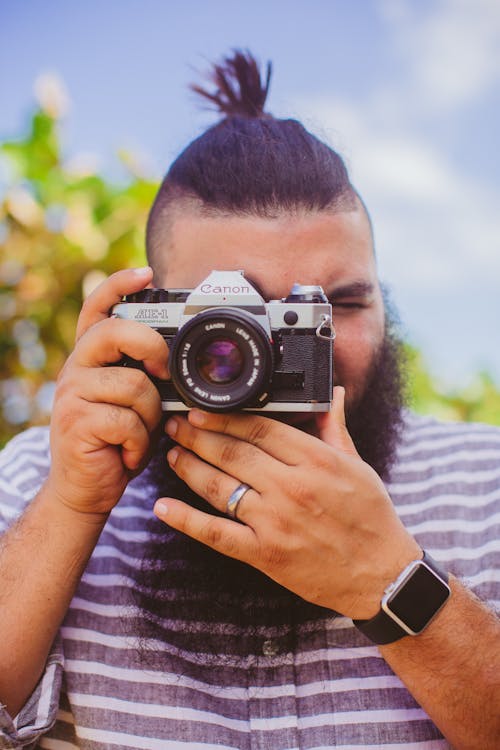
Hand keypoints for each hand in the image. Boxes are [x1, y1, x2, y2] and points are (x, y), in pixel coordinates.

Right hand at [47, 267, 169, 516]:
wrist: (86, 489)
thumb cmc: (115, 442)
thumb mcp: (132, 402)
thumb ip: (144, 375)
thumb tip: (177, 360)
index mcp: (90, 358)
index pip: (97, 308)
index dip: (119, 285)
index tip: (147, 273)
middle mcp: (75, 368)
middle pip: (116, 332)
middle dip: (152, 348)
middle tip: (163, 372)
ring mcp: (72, 395)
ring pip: (134, 384)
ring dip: (150, 416)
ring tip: (139, 433)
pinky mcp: (76, 423)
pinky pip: (128, 421)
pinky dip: (140, 443)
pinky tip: (130, 452)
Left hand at [154, 387, 419, 618]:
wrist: (381, 575)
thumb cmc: (371, 517)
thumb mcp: (357, 465)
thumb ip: (335, 427)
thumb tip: (334, 393)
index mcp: (316, 460)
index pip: (260, 429)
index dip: (224, 417)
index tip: (200, 410)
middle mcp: (292, 487)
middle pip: (233, 453)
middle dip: (197, 436)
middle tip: (174, 425)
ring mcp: (275, 522)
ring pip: (220, 487)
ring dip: (189, 468)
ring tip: (172, 454)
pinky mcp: (265, 554)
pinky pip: (217, 534)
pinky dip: (187, 520)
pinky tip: (163, 507)